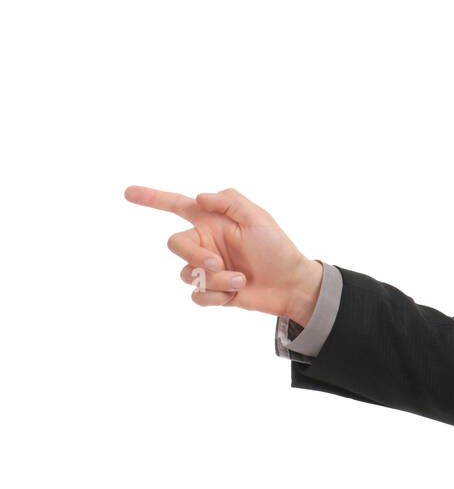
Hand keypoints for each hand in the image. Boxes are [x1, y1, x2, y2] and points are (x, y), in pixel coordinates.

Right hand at [124, 185, 322, 323]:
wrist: (291, 284)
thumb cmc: (277, 248)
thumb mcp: (258, 218)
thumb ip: (230, 201)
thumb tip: (199, 197)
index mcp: (213, 222)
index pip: (177, 206)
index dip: (152, 199)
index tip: (128, 192)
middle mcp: (205, 243)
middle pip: (175, 245)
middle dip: (193, 256)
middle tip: (217, 263)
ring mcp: (207, 268)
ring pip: (188, 274)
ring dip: (215, 279)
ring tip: (241, 279)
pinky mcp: (212, 290)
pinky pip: (197, 295)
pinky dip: (216, 296)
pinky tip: (236, 293)